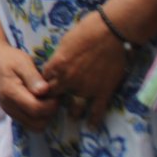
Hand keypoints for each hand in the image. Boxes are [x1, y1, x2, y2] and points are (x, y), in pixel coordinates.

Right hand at [0, 42, 56, 130]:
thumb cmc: (9, 58)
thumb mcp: (23, 62)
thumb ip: (33, 77)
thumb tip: (45, 91)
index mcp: (11, 93)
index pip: (37, 110)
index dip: (51, 104)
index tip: (57, 93)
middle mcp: (9, 107)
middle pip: (37, 123)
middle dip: (49, 112)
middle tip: (53, 97)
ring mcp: (9, 111)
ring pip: (34, 126)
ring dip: (44, 116)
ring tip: (46, 99)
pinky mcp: (11, 112)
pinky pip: (29, 122)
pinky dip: (37, 116)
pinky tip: (39, 101)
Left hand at [42, 11, 127, 125]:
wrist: (112, 32)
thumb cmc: (87, 30)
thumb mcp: (65, 42)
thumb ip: (59, 58)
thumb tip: (56, 65)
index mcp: (57, 66)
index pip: (44, 82)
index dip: (45, 85)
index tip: (47, 88)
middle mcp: (68, 80)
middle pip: (55, 97)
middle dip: (54, 100)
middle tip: (55, 104)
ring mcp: (86, 88)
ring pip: (74, 108)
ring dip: (72, 111)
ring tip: (72, 115)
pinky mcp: (103, 91)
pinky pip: (96, 110)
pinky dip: (93, 120)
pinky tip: (91, 126)